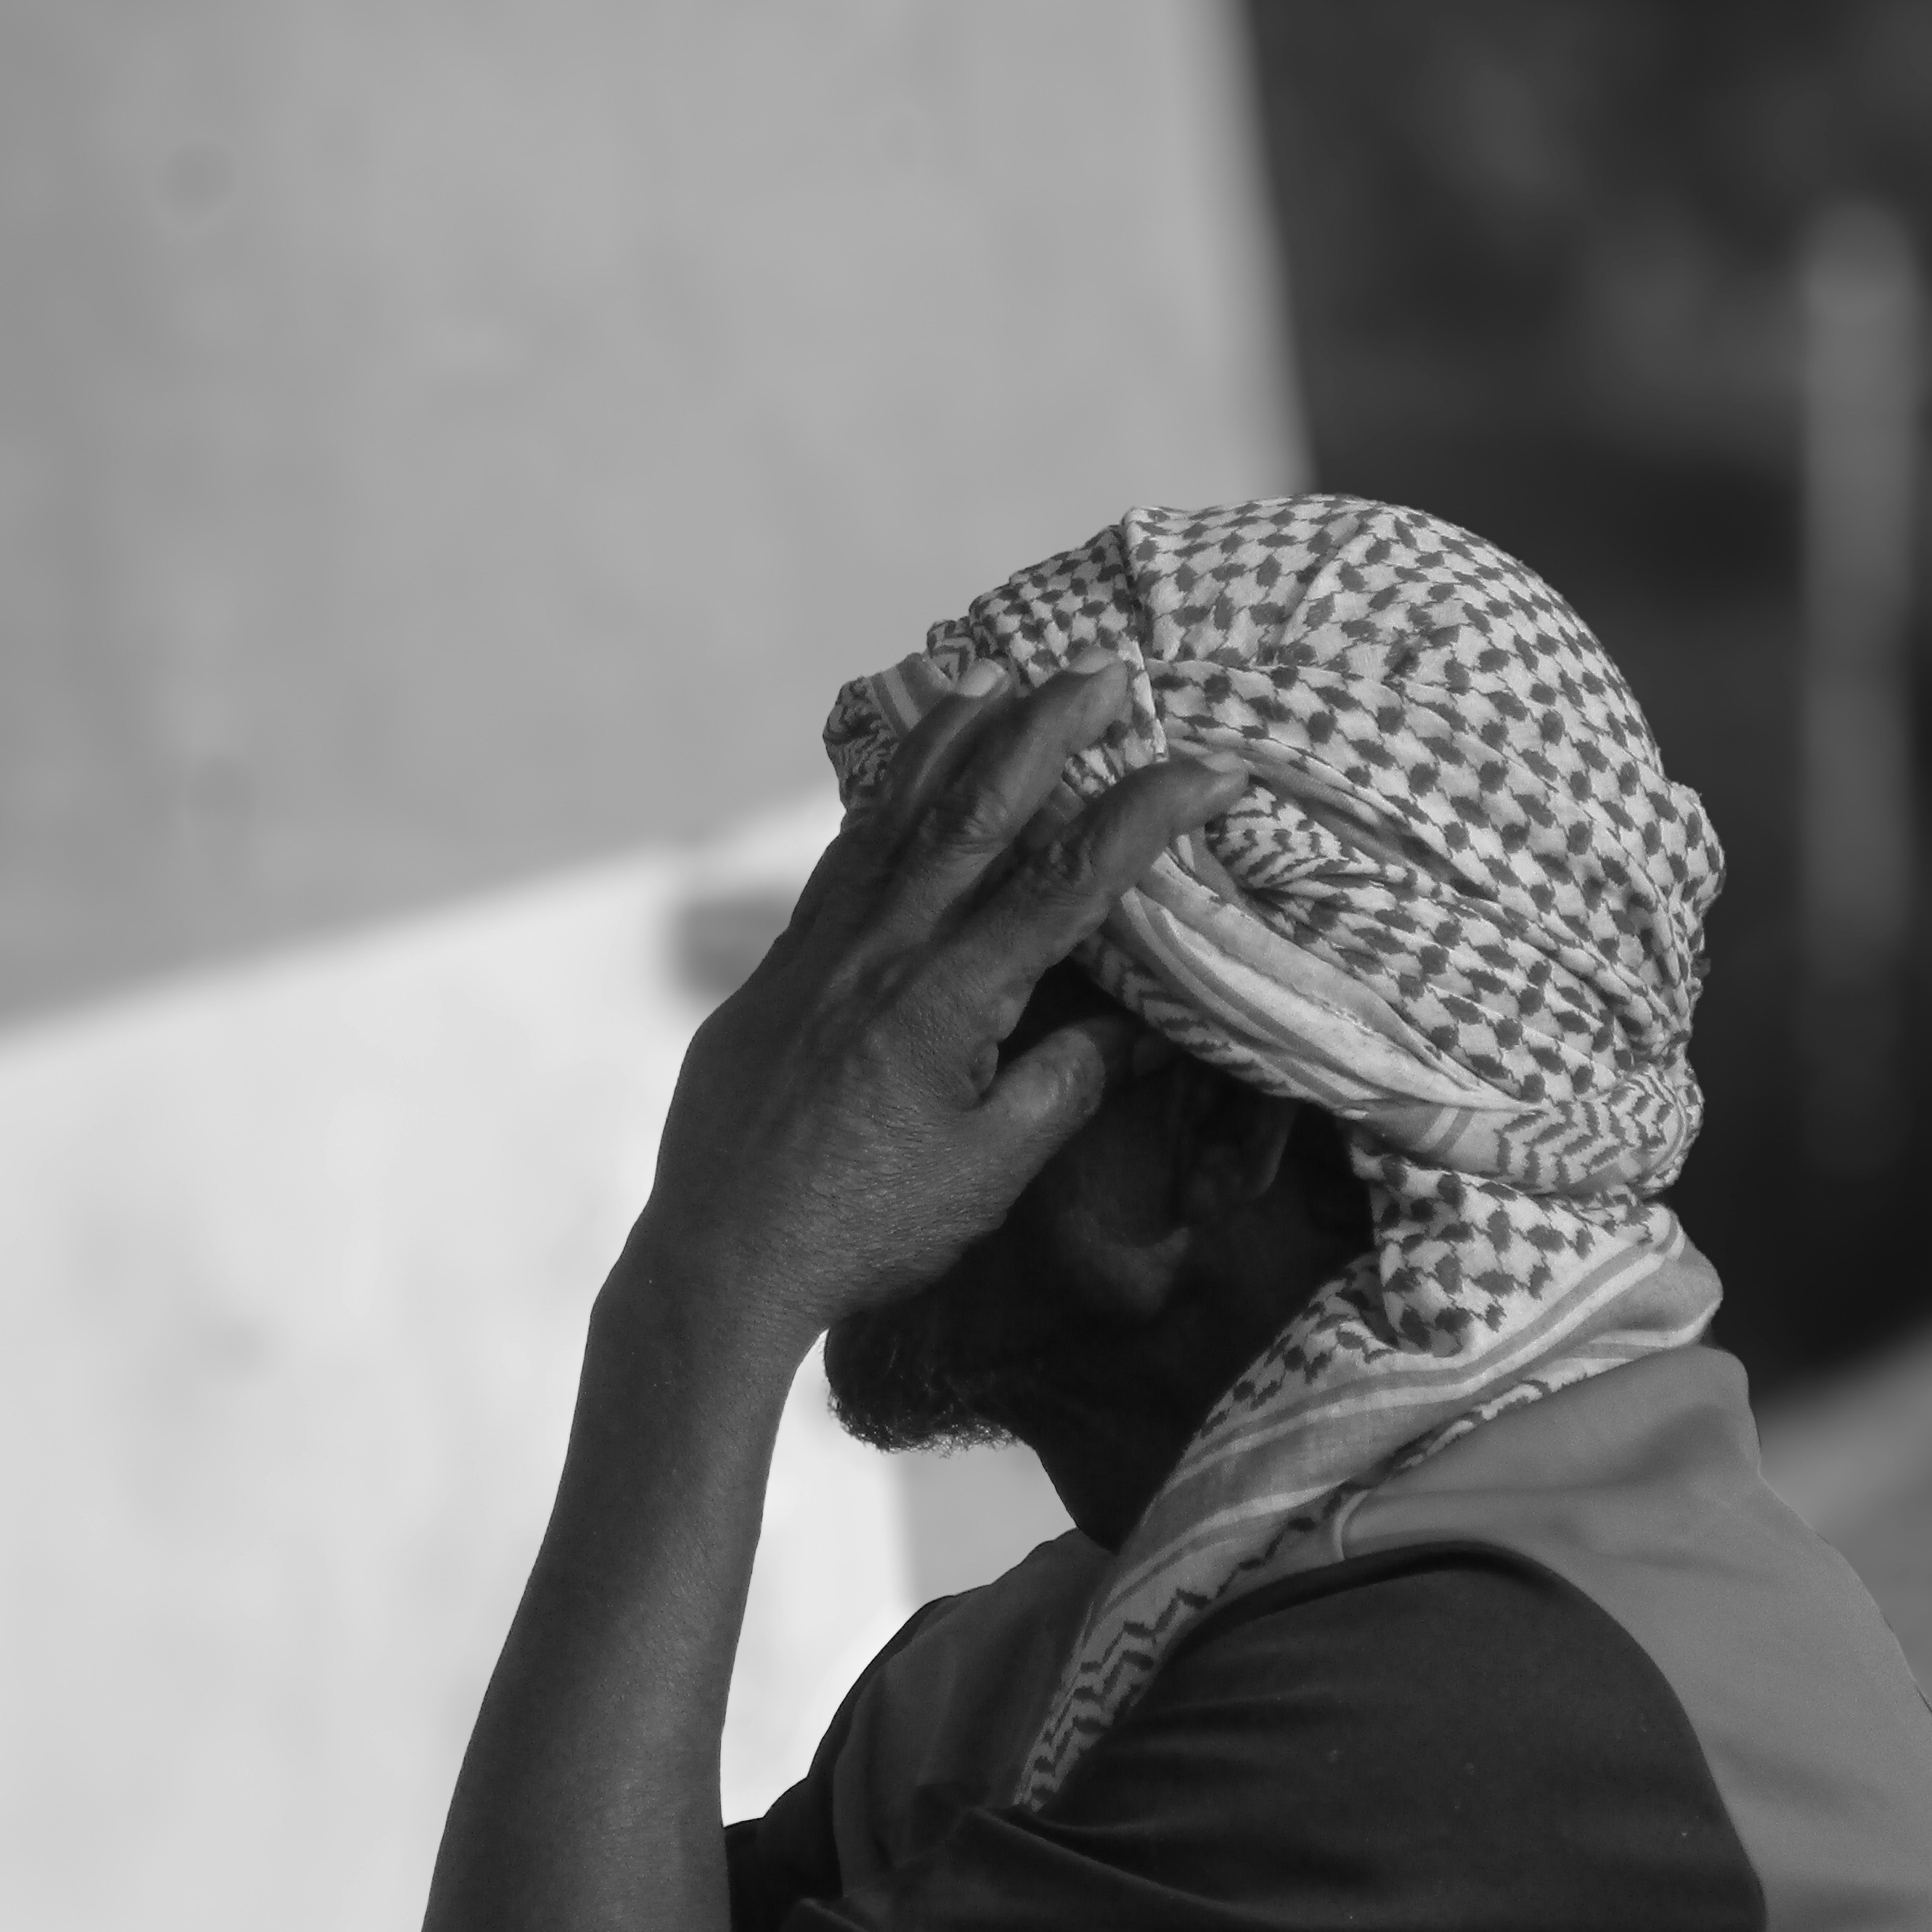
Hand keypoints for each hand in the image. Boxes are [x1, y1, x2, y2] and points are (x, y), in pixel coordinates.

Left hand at [637, 661, 1245, 1349]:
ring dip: (953, 736)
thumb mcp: (988, 1170)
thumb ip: (1064, 1085)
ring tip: (998, 672)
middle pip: (975, 810)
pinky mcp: (773, 971)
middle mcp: (877, 952)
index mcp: (945, 999)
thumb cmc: (865, 1231)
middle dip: (1048, 727)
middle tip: (1107, 668)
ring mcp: (815, 952)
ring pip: (892, 814)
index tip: (1211, 767)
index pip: (1064, 881)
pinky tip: (901, 782)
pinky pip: (837, 861)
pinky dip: (879, 805)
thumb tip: (1136, 1031)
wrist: (720, 1262)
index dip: (1143, 815)